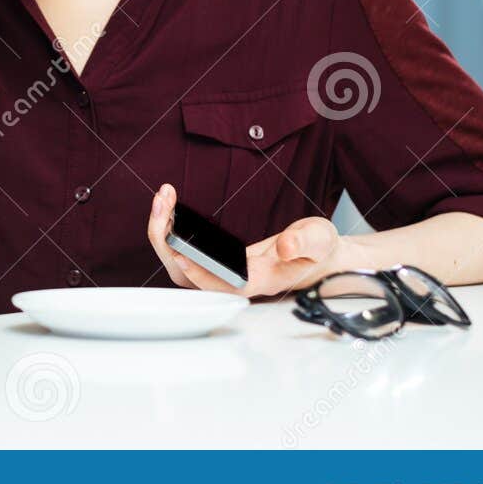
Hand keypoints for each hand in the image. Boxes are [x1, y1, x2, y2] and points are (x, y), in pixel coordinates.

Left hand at [147, 182, 353, 298]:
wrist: (318, 256)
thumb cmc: (318, 250)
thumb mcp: (320, 239)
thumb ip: (306, 241)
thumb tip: (286, 246)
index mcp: (263, 279)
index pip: (226, 285)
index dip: (203, 274)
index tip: (182, 255)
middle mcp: (237, 280)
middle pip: (190, 276)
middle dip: (168, 242)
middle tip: (162, 203)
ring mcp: (225, 272)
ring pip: (182, 265)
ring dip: (165, 234)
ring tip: (163, 198)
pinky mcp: (218, 261)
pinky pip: (185, 252)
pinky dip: (172, 231)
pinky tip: (168, 207)